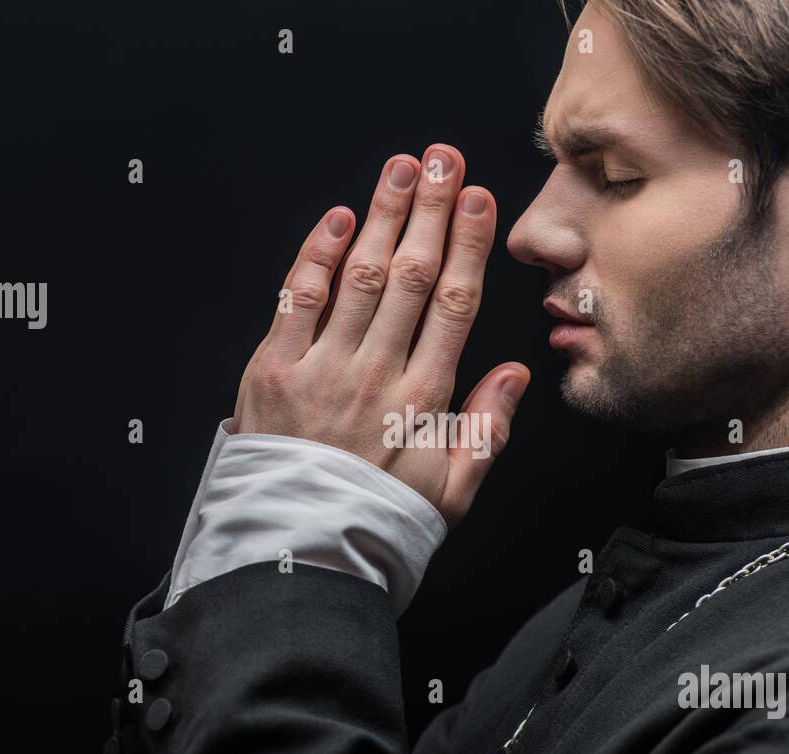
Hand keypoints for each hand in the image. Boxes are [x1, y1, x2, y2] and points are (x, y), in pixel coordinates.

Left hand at [233, 144, 529, 528]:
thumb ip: (488, 430)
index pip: (453, 306)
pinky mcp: (272, 373)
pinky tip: (339, 219)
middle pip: (412, 276)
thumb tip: (516, 373)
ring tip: (402, 170)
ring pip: (361, 277)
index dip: (467, 246)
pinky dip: (318, 256)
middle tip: (444, 161)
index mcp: (422, 400)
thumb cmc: (377, 524)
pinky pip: (297, 300)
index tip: (478, 201)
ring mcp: (321, 370)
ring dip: (382, 216)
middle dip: (431, 211)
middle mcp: (375, 375)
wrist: (298, 558)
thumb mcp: (452, 493)